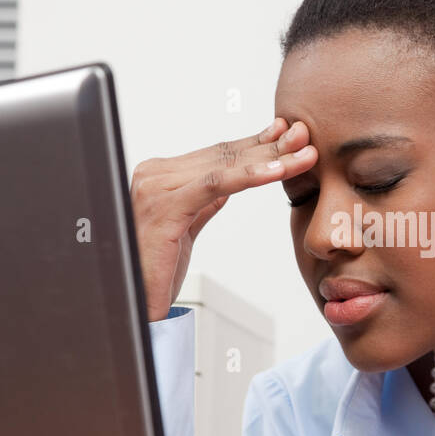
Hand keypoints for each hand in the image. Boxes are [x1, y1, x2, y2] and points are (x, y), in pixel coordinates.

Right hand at [130, 118, 315, 320]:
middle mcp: (154, 173)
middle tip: (304, 135)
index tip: (287, 134)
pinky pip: (215, 185)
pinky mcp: (164, 206)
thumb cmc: (154, 269)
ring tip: (303, 153)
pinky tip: (276, 172)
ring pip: (224, 166)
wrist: (129, 301)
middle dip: (268, 145)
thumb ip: (202, 202)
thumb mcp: (185, 228)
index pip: (216, 154)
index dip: (254, 143)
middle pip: (224, 155)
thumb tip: (226, 184)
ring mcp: (156, 186)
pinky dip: (249, 176)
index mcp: (160, 175)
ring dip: (269, 158)